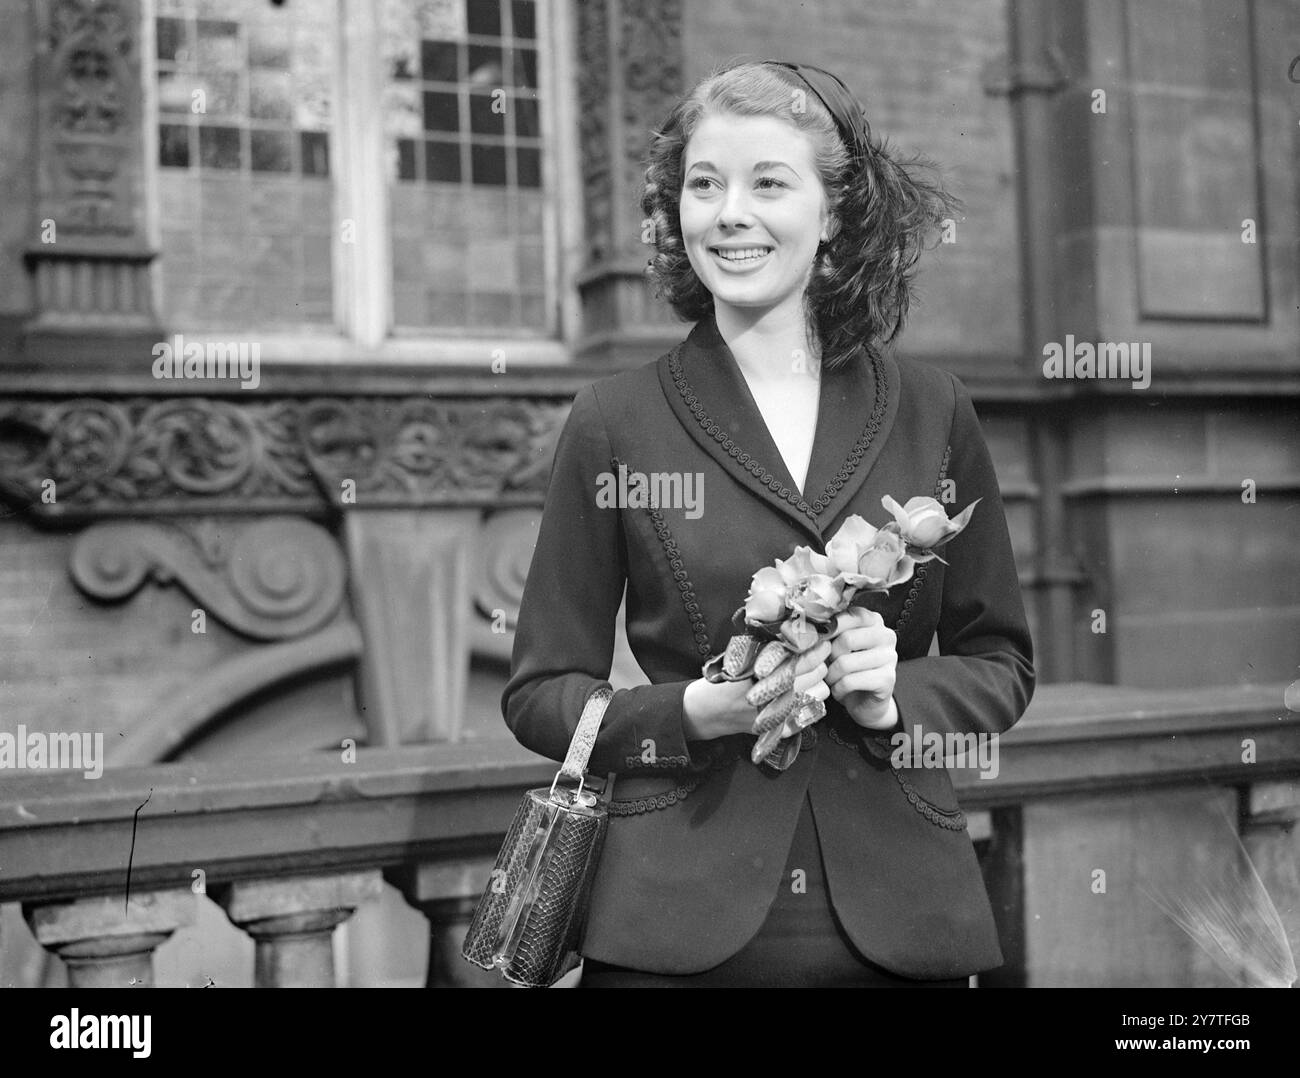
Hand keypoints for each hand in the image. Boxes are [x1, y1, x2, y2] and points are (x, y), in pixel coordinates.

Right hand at [683, 639, 831, 740]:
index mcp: (763, 673)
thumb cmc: (724, 679)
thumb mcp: (741, 657)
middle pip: (816, 675)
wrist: (707, 711)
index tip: (823, 641)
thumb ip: (767, 647)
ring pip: (819, 694)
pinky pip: (810, 713)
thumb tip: (795, 630)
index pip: (803, 659)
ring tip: (809, 677)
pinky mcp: (781, 728)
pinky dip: (810, 701)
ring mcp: (779, 713)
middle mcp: (774, 694)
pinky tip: (802, 694)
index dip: (818, 648)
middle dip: (819, 663)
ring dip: (818, 683)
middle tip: (817, 656)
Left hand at [826, 607, 898, 729]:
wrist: (864, 701)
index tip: (817, 639)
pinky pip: (850, 681)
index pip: (851, 615)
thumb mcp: (837, 644)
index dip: (830, 628)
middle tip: (826, 664)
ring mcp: (890, 657)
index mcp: (874, 620)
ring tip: (831, 679)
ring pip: (845, 663)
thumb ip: (831, 631)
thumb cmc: (847, 668)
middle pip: (847, 639)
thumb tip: (812, 627)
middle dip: (829, 655)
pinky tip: (839, 690)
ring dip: (831, 675)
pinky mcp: (887, 679)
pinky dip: (838, 688)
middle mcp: (886, 635)